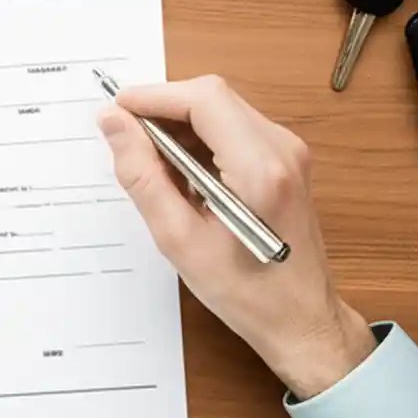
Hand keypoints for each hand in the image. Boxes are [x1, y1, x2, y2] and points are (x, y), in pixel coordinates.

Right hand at [98, 76, 373, 398]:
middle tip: (126, 139)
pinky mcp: (286, 161)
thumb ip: (142, 175)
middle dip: (164, 109)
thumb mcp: (179, 239)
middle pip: (212, 97)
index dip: (153, 96)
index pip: (203, 99)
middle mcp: (281, 149)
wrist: (303, 320)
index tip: (117, 111)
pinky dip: (201, 140)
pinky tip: (181, 175)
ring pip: (223, 110)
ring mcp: (289, 153)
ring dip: (181, 126)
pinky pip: (235, 130)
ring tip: (152, 165)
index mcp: (259, 168)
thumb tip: (114, 124)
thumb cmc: (248, 293)